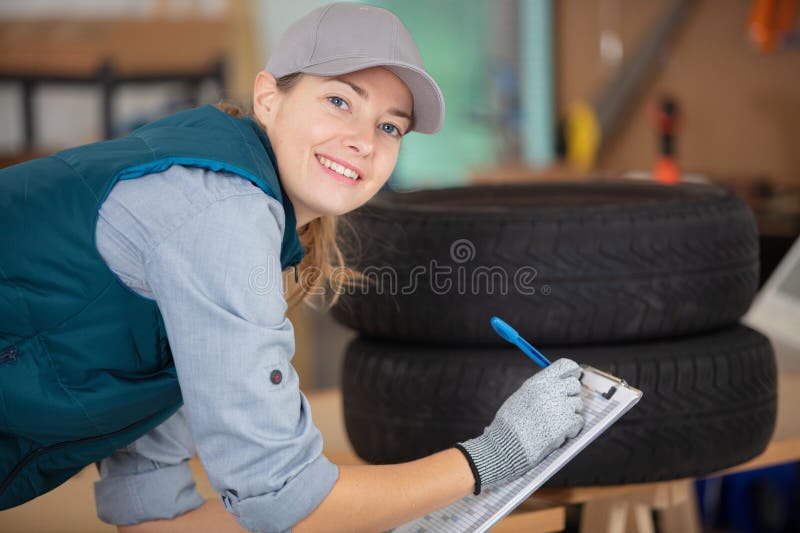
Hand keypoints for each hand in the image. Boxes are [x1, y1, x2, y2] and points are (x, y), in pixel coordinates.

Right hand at [455, 358, 583, 493]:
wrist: (508, 444)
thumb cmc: (511, 423)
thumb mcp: (522, 396)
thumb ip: (541, 388)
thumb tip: (558, 385)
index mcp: (539, 381)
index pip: (565, 366)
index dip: (572, 371)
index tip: (574, 375)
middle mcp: (552, 390)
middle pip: (574, 385)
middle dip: (570, 394)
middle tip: (561, 405)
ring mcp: (561, 406)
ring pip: (578, 404)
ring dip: (570, 413)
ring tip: (553, 422)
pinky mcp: (567, 423)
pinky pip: (578, 421)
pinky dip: (570, 428)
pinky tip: (556, 433)